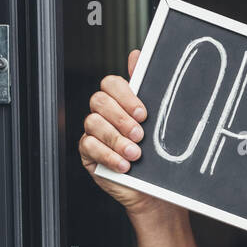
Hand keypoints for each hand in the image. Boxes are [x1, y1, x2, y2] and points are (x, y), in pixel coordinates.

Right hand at [78, 49, 168, 216]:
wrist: (154, 191)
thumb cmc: (156, 157)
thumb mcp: (157, 123)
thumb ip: (147, 90)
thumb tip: (137, 55)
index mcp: (121, 102)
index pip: (111, 84)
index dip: (124, 95)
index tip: (142, 113)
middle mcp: (105, 115)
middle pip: (99, 101)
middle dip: (120, 118)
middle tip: (139, 135)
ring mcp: (94, 133)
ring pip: (93, 123)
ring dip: (116, 139)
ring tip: (135, 154)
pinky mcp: (89, 153)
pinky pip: (90, 146)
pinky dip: (108, 156)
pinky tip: (124, 165)